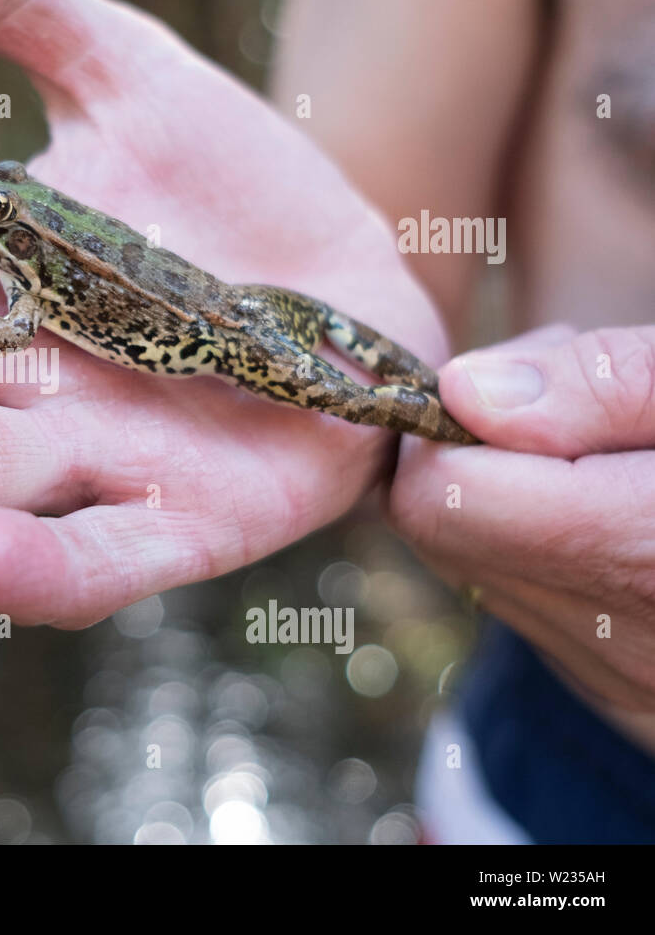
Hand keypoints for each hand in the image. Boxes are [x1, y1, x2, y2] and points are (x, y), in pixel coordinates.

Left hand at [390, 324, 654, 711]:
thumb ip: (598, 384)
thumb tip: (461, 394)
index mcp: (644, 553)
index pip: (439, 495)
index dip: (450, 422)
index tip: (513, 386)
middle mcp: (622, 638)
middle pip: (435, 528)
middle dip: (471, 450)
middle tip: (565, 406)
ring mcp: (613, 675)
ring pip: (468, 564)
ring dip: (503, 494)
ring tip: (597, 453)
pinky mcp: (611, 684)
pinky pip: (517, 599)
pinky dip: (536, 542)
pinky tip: (606, 506)